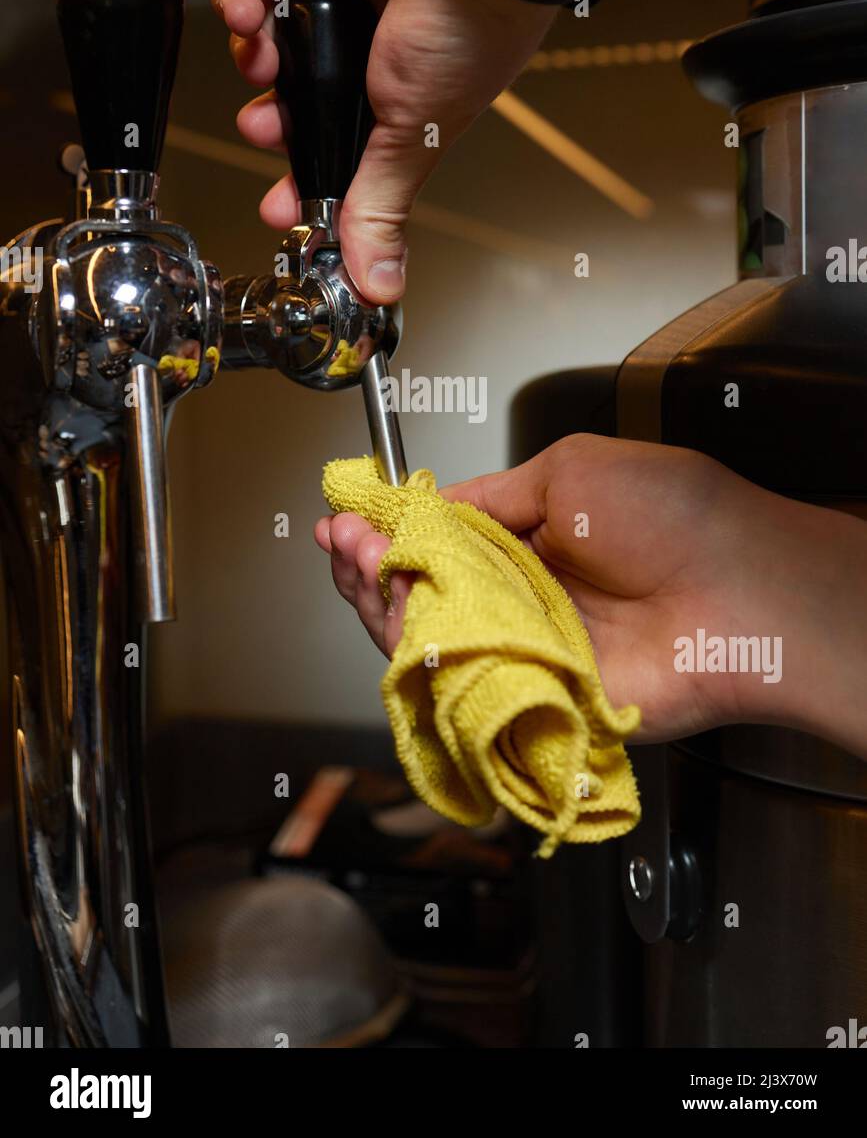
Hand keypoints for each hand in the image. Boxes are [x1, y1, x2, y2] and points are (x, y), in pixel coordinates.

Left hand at [212, 0, 556, 304]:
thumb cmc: (467, 26)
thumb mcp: (416, 138)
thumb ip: (381, 207)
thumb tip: (380, 288)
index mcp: (401, 93)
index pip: (338, 146)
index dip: (302, 177)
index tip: (281, 207)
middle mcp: (369, 42)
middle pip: (295, 94)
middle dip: (272, 122)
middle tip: (264, 131)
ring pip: (269, 33)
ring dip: (256, 58)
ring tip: (265, 66)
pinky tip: (251, 18)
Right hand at [315, 434, 866, 753]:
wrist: (740, 594)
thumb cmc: (679, 518)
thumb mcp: (572, 468)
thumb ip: (493, 492)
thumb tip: (434, 500)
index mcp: (534, 536)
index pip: (441, 538)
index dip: (391, 528)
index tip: (351, 515)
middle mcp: (522, 594)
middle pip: (421, 590)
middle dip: (371, 562)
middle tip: (343, 538)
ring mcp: (522, 646)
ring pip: (427, 636)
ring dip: (380, 598)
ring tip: (359, 560)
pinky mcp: (527, 694)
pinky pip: (456, 680)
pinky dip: (413, 651)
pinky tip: (392, 607)